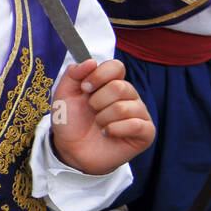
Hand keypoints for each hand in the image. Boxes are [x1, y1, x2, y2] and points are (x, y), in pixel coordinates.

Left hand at [50, 58, 154, 174]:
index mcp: (111, 83)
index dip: (99, 76)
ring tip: (99, 125)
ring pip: (124, 108)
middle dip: (97, 101)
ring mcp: (139, 113)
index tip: (84, 88)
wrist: (70, 149)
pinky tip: (108, 134)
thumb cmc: (71, 121)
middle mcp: (128, 95)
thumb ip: (73, 73)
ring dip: (103, 118)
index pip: (117, 66)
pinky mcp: (146, 132)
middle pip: (120, 87)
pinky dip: (114, 130)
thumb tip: (91, 61)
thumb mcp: (64, 94)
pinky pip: (136, 125)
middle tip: (91, 111)